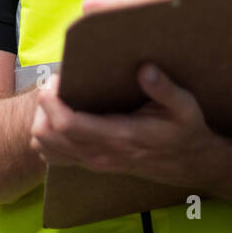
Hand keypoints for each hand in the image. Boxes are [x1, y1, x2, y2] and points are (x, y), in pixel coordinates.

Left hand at [29, 64, 225, 189]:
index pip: (67, 124)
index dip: (52, 100)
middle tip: (57, 83)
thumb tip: (144, 69)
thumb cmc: (185, 130)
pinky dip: (46, 135)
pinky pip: (52, 154)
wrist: (189, 163)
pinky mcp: (90, 164)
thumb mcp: (185, 107)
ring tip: (58, 97)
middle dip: (42, 104)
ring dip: (42, 118)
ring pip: (44, 146)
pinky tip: (61, 116)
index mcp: (120, 136)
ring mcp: (92, 162)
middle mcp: (100, 153)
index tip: (58, 78)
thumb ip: (165, 89)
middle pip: (46, 135)